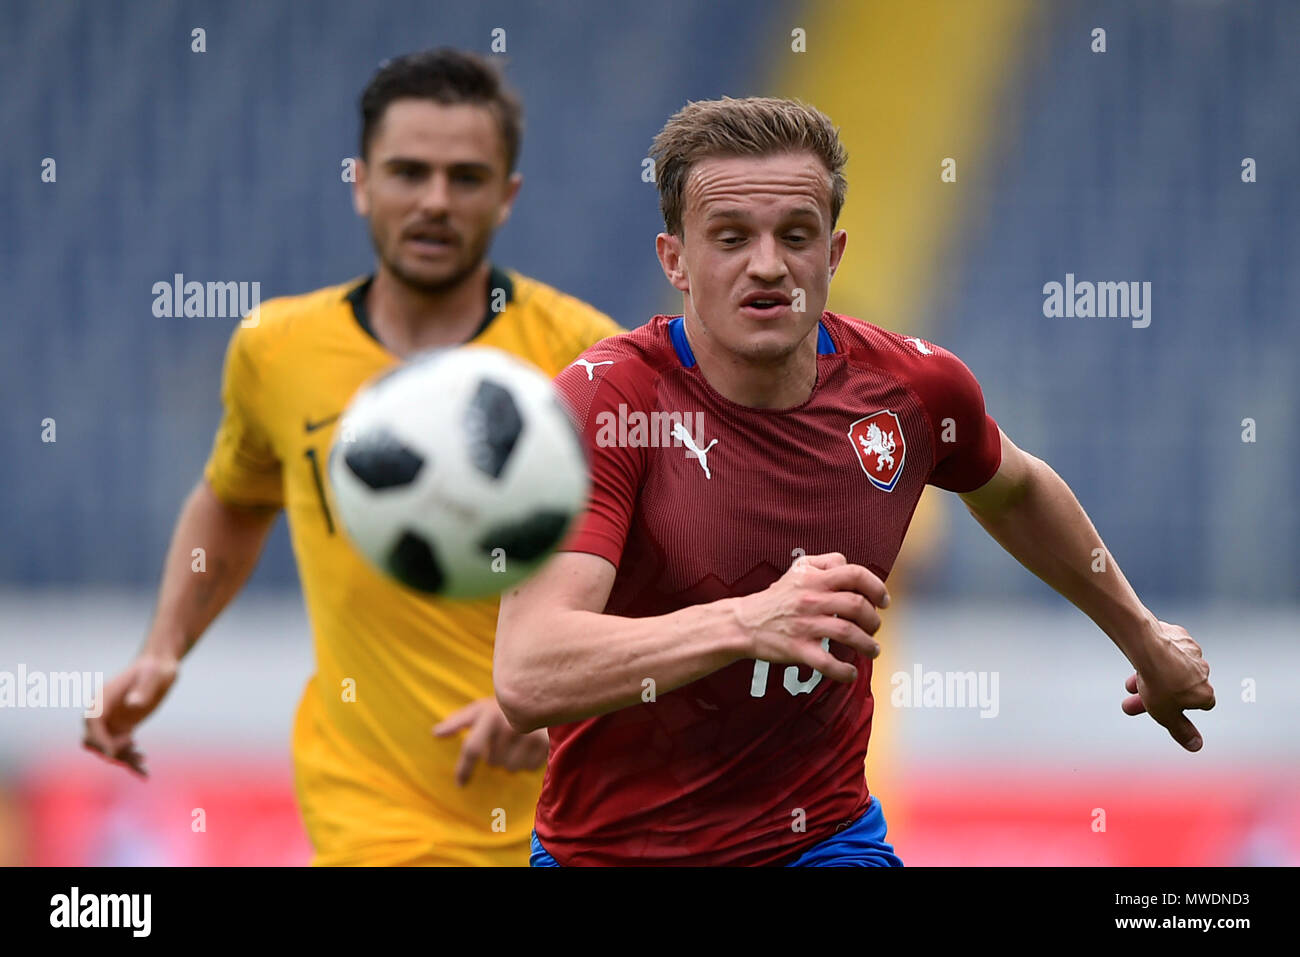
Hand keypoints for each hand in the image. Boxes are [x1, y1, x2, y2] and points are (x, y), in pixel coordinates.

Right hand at [82, 653, 178, 777]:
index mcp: (103, 697)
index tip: (113, 753)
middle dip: (108, 751)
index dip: (100, 738)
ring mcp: (110, 721)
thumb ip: (144, 689)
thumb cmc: (155, 669)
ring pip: (106, 748)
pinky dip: (128, 759)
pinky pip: (119, 748)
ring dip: (122, 759)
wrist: (160, 667)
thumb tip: (134, 703)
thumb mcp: (153, 676)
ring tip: (143, 764)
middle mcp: (102, 711)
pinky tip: (144, 767)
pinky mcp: (121, 728)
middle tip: (133, 756)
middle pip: (92, 739)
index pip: (92, 722)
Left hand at [433, 697, 548, 785]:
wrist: (537, 695)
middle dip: (493, 755)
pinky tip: (528, 746)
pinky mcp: (545, 744)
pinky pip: (528, 768)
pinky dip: (526, 762)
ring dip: (509, 761)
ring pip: (510, 768)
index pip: (472, 749)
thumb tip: (435, 733)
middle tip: (501, 740)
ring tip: (516, 743)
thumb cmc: (501, 707)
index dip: (464, 769)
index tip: (459, 785)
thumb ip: (457, 722)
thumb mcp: (479, 709)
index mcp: (490, 715)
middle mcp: (510, 725)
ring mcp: (530, 735)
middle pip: (493, 762)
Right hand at [731, 551, 888, 683]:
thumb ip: (825, 562)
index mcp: (813, 578)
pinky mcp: (797, 648)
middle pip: (856, 604)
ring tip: (872, 650)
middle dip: (873, 619)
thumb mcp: (797, 570)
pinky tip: (850, 673)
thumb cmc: (775, 598)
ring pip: (847, 632)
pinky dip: (843, 671)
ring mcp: (804, 624)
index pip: (854, 573)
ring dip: (867, 644)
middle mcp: (811, 599)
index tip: (884, 601)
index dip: (876, 586)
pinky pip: (826, 662)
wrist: (743, 623)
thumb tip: (849, 566)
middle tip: (874, 627)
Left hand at [1121, 620, 1214, 750]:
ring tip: (1129, 685)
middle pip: (1181, 687)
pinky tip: (1141, 659)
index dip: (1184, 709)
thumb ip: (1181, 731)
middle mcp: (1204, 672)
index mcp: (1205, 692)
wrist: (1148, 645)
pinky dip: (1155, 657)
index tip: (1170, 710)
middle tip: (1133, 702)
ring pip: (1172, 668)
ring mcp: (1192, 652)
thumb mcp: (1166, 715)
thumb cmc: (1158, 683)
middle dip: (1156, 696)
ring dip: (1151, 678)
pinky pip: (1167, 650)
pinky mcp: (1179, 635)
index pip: (1202, 704)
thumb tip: (1197, 746)